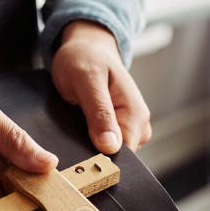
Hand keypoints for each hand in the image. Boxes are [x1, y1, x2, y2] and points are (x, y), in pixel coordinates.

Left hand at [52, 20, 151, 152]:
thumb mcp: (87, 80)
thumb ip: (99, 112)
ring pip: (110, 154)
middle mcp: (139, 125)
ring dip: (90, 149)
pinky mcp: (119, 130)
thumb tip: (111, 146)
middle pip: (117, 158)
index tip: (79, 159)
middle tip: (70, 140)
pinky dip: (89, 144)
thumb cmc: (85, 58)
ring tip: (73, 131)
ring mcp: (130, 129)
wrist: (86, 49)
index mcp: (136, 115)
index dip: (101, 161)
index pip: (124, 156)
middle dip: (93, 155)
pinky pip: (105, 147)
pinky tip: (77, 132)